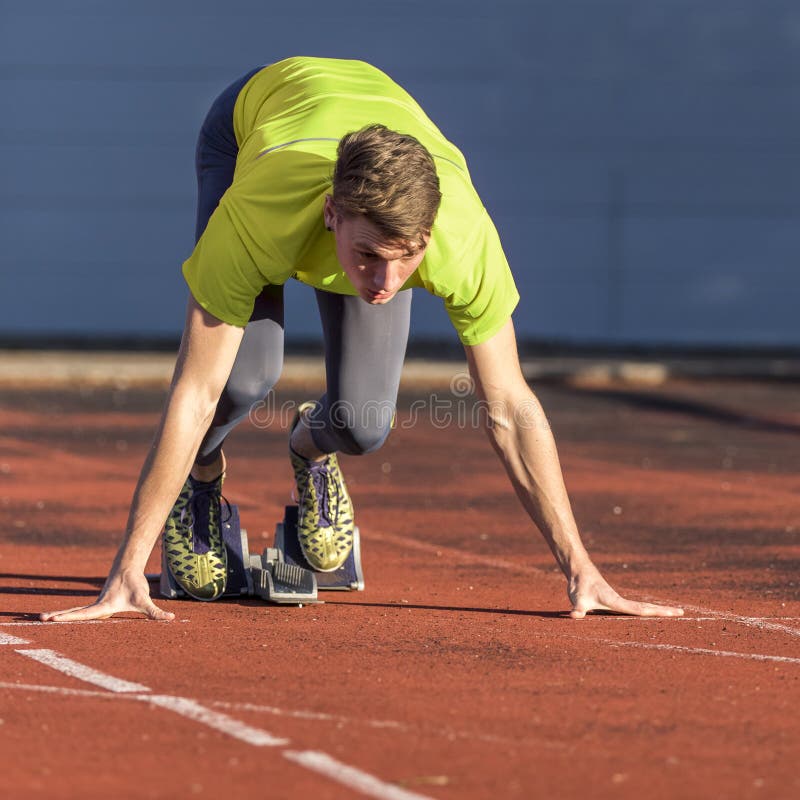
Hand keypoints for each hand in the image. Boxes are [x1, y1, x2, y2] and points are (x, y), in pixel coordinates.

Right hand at [40, 569, 174, 621]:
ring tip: (41, 619)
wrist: (129, 568)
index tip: (53, 619)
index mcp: (104, 606)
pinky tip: (59, 617)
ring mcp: (95, 603)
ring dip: (59, 615)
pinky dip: (68, 614)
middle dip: (58, 616)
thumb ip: (156, 612)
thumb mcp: (145, 601)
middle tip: (39, 619)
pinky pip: (79, 610)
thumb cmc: (136, 585)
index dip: (69, 618)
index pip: (84, 614)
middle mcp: (96, 605)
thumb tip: (171, 619)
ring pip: (74, 610)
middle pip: (74, 612)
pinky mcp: (97, 603)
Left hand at [568, 567, 682, 618]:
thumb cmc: (579, 586)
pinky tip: (650, 613)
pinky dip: (646, 609)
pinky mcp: (615, 601)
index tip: (672, 613)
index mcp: (616, 602)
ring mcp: (619, 600)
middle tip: (683, 613)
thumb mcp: (577, 600)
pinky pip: (635, 607)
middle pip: (646, 607)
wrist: (579, 571)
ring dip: (657, 609)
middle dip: (664, 610)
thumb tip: (574, 616)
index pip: (640, 609)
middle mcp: (621, 601)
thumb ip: (576, 610)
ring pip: (642, 606)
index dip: (656, 612)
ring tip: (674, 612)